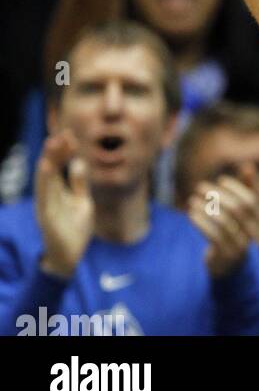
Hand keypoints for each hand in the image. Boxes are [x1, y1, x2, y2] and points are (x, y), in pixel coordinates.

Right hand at [36, 132, 93, 278]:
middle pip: (51, 168)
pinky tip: (46, 166)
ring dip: (48, 160)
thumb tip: (79, 161)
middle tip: (60, 133)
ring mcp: (46, 204)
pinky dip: (44, 180)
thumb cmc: (75, 229)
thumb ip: (79, 183)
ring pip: (45, 178)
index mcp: (59, 191)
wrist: (70, 257)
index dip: (64, 150)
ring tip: (51, 143)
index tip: (70, 134)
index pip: (60, 166)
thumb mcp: (82, 201)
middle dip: (55, 151)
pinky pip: (44, 195)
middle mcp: (50, 195)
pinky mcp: (45, 215)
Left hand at [187, 174, 258, 277]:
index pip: (250, 200)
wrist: (228, 264)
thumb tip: (249, 166)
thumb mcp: (242, 210)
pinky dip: (200, 223)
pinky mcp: (225, 256)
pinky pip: (212, 236)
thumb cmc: (235, 228)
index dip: (236, 188)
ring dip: (205, 208)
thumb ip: (246, 189)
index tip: (220, 180)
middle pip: (237, 210)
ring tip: (191, 200)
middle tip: (200, 187)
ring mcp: (240, 246)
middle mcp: (254, 234)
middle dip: (217, 195)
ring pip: (223, 222)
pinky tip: (191, 214)